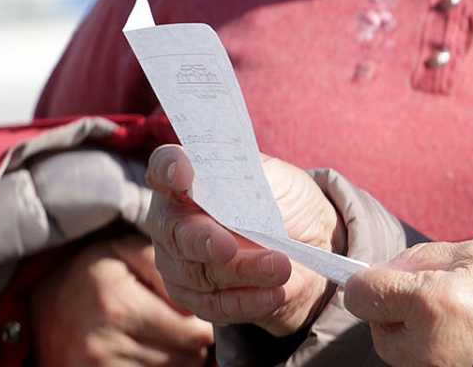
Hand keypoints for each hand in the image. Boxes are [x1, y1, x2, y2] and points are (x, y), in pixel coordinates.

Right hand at [32, 231, 213, 365]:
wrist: (40, 308)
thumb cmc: (90, 275)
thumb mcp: (123, 251)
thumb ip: (163, 265)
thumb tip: (195, 301)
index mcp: (118, 304)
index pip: (191, 331)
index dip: (204, 322)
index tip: (199, 314)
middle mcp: (106, 341)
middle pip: (186, 356)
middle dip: (193, 341)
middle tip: (183, 325)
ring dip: (177, 357)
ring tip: (160, 336)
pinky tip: (148, 352)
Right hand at [144, 144, 345, 334]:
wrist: (309, 246)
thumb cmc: (284, 203)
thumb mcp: (276, 179)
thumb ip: (250, 176)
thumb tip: (230, 177)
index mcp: (188, 182)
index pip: (163, 168)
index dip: (167, 167)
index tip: (182, 172)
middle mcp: (174, 222)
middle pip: (176, 232)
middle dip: (202, 240)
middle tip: (227, 247)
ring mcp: (180, 264)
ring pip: (201, 273)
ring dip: (243, 272)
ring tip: (281, 267)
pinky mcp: (198, 300)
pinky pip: (216, 305)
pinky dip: (247, 300)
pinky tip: (274, 293)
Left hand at [345, 240, 472, 366]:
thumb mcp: (470, 253)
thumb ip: (419, 260)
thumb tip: (383, 270)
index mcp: (431, 302)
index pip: (363, 294)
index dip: (366, 281)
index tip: (377, 276)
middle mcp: (426, 343)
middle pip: (376, 326)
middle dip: (390, 307)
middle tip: (424, 292)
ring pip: (396, 349)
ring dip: (407, 329)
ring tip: (447, 311)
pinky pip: (419, 360)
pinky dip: (425, 345)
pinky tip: (455, 329)